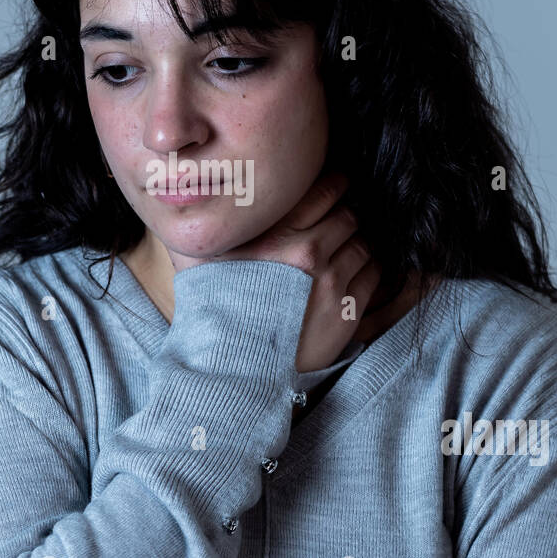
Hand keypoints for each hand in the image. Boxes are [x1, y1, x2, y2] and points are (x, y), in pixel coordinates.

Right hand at [169, 169, 381, 372]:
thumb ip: (201, 229)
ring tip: (345, 250)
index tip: (335, 186)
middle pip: (348, 215)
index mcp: (274, 235)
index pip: (322, 190)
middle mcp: (306, 252)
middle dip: (346, 215)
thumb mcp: (197, 265)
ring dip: (358, 243)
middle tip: (341, 220)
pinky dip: (367, 269)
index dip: (333, 185)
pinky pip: (373, 274)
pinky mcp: (348, 310)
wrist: (235, 372)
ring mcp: (331, 282)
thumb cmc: (214, 317)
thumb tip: (183, 202)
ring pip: (363, 244)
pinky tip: (353, 275)